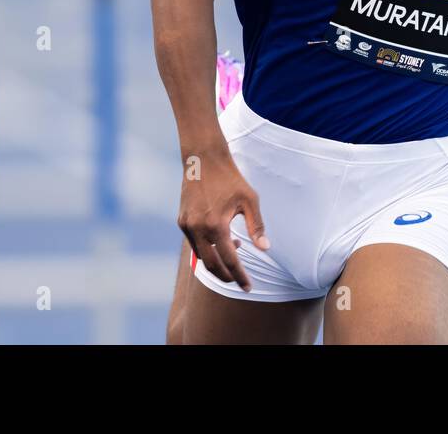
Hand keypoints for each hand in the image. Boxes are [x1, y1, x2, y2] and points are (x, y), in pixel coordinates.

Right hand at [177, 149, 268, 290]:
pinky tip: (222, 239)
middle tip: (239, 279)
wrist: (204, 160)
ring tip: (234, 249)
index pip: (230, 260)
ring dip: (217, 261)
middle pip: (212, 265)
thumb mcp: (250, 200)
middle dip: (226, 276)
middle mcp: (198, 229)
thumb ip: (257, 226)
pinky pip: (195, 244)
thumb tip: (265, 248)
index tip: (248, 287)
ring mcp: (187, 226)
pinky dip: (207, 248)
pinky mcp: (181, 221)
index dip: (240, 276)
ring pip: (201, 256)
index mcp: (216, 225)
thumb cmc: (231, 179)